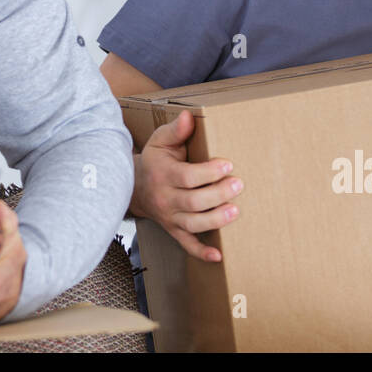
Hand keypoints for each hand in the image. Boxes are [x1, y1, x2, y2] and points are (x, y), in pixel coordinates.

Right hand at [129, 109, 242, 261]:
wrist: (133, 188)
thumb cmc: (154, 161)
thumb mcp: (161, 141)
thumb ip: (176, 130)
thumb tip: (189, 116)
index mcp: (164, 174)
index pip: (188, 176)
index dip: (208, 172)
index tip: (227, 165)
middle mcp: (166, 198)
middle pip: (193, 201)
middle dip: (218, 194)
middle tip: (238, 184)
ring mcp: (170, 217)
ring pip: (193, 223)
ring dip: (215, 220)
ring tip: (235, 211)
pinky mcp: (174, 230)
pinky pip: (186, 244)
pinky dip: (201, 252)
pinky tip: (218, 255)